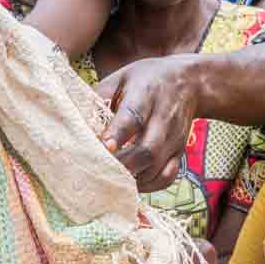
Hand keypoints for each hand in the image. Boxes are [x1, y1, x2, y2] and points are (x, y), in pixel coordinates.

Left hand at [94, 56, 197, 191]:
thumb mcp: (121, 77)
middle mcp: (163, 119)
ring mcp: (174, 139)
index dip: (118, 134)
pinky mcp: (179, 152)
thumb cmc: (146, 79)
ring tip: (111, 179)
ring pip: (157, 169)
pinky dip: (148, 186)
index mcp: (145, 95)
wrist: (188, 82)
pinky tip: (131, 181)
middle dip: (122, 165)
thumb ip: (99, 97)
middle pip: (147, 150)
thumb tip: (76, 120)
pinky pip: (167, 177)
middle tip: (99, 171)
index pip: (133, 117)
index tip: (104, 147)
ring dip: (132, 178)